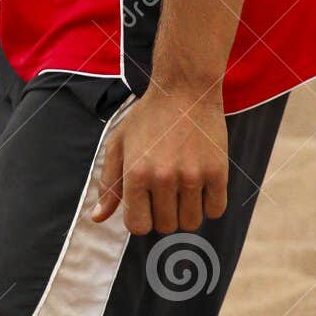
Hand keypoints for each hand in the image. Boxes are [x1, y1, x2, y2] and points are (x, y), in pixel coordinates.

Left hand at [92, 87, 228, 234]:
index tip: (146, 205)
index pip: (138, 226)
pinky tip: (201, 187)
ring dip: (186, 212)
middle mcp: (163, 177)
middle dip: (163, 214)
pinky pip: (216, 210)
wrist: (184, 89)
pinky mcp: (218, 171)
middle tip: (165, 192)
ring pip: (191, 222)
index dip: (142, 219)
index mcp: (136, 173)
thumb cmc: (148, 117)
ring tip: (183, 190)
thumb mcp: (119, 144)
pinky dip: (209, 205)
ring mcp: (192, 175)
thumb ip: (108, 183)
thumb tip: (98, 218)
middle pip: (165, 226)